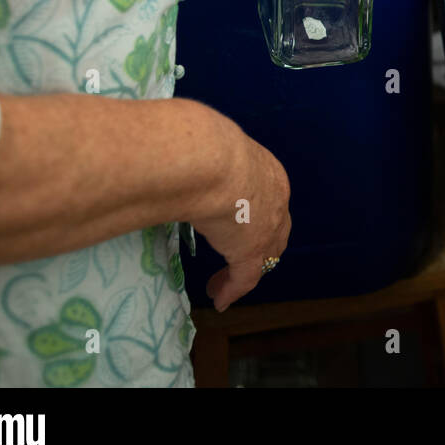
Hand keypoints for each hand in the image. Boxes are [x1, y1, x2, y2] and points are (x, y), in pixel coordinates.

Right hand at [191, 113, 291, 311]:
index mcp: (266, 171)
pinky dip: (232, 289)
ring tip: (219, 284)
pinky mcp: (251, 250)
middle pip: (275, 231)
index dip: (255, 216)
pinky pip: (245, 277)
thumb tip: (169, 157)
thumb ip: (197, 160)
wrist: (208, 159)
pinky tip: (219, 299)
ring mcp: (267, 226)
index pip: (268, 200)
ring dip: (244, 271)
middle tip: (237, 262)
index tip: (236, 226)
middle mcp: (276, 198)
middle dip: (259, 247)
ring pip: (263, 256)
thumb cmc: (201, 145)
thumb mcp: (207, 149)